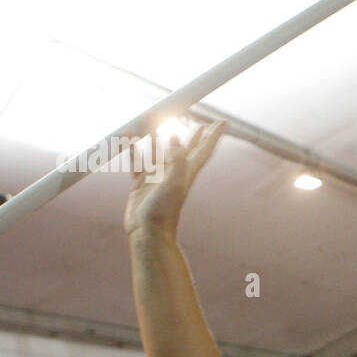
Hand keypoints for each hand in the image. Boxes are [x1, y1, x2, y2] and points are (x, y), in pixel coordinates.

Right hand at [124, 121, 226, 236]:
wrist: (148, 233)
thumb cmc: (164, 212)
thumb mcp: (174, 184)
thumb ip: (177, 160)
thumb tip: (176, 136)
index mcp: (186, 173)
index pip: (204, 149)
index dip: (214, 135)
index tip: (224, 122)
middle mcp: (173, 174)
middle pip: (186, 150)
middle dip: (194, 137)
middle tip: (202, 124)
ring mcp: (157, 179)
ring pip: (158, 153)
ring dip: (158, 139)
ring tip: (159, 123)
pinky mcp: (141, 185)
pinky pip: (138, 164)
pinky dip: (135, 153)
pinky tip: (132, 143)